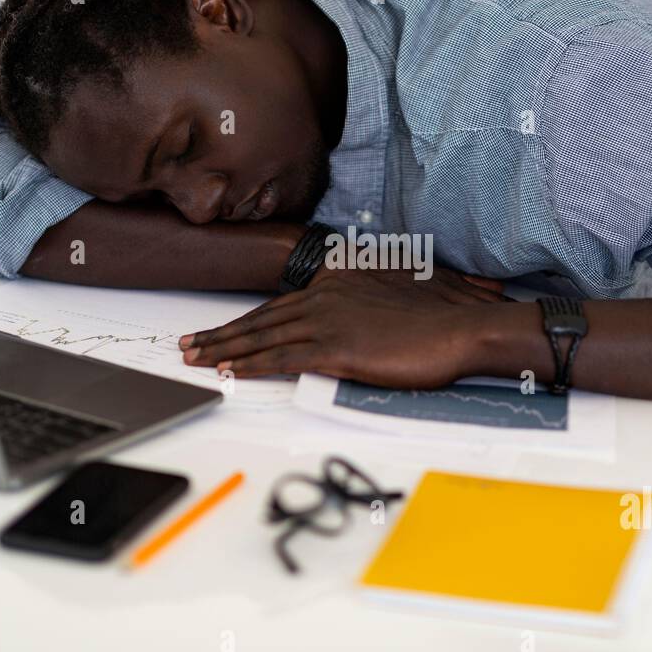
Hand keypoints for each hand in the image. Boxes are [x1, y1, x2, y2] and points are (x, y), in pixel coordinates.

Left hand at [180, 266, 509, 387]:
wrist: (461, 327)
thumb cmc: (440, 317)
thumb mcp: (400, 295)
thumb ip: (372, 302)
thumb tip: (361, 317)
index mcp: (339, 279)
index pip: (282, 303)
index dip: (249, 319)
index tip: (224, 330)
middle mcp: (326, 293)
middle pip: (262, 318)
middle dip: (221, 334)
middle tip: (189, 345)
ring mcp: (328, 319)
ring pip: (263, 337)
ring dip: (224, 350)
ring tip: (195, 360)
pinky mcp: (335, 348)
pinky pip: (281, 359)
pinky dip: (251, 365)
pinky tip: (230, 372)